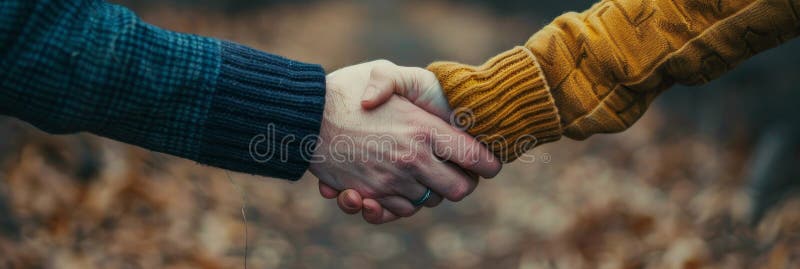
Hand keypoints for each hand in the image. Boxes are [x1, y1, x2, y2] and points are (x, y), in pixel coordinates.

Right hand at [310, 60, 500, 222]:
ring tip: (415, 171)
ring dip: (426, 191)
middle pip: (459, 189)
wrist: (302, 118)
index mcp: (424, 129)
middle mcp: (413, 159)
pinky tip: (392, 184)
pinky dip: (399, 203)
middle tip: (451, 169)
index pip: (477, 159)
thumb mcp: (380, 71)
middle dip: (459, 182)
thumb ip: (406, 83)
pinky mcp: (370, 194)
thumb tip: (424, 106)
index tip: (487, 163)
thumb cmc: (342, 90)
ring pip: (428, 202)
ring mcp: (391, 181)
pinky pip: (399, 211)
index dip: (488, 164)